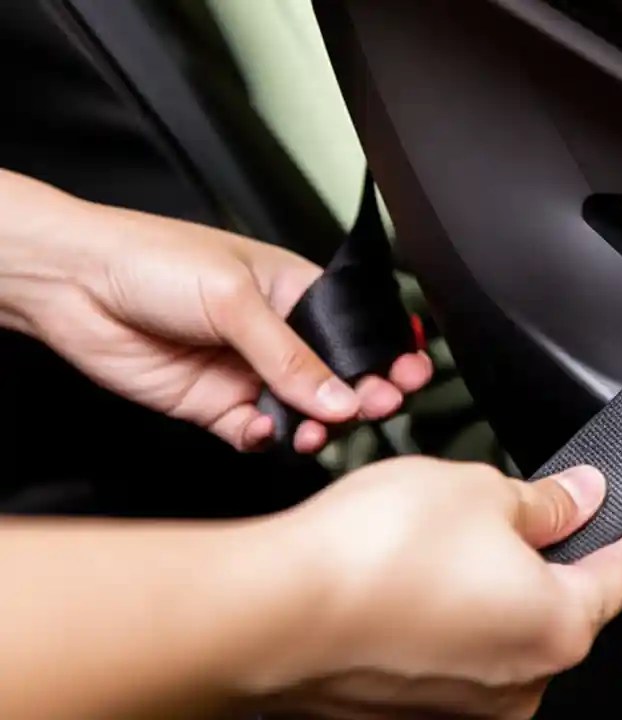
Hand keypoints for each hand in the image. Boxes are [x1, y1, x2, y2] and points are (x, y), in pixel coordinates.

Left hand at [0, 172, 429, 451]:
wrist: (71, 283)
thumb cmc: (150, 258)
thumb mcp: (235, 297)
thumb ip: (290, 355)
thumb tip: (341, 396)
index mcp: (296, 292)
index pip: (357, 329)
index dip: (387, 354)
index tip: (411, 374)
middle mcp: (277, 336)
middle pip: (338, 377)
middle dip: (363, 395)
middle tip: (376, 406)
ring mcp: (246, 372)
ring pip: (302, 413)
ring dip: (316, 426)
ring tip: (317, 429)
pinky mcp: (214, 405)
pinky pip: (257, 434)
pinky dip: (268, 440)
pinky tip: (268, 431)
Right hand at [251, 458, 621, 718]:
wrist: (269, 613)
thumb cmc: (374, 552)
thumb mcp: (480, 489)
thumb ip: (547, 501)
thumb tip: (582, 497)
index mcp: (558, 626)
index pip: (619, 577)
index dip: (609, 531)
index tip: (591, 506)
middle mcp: (520, 686)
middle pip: (559, 613)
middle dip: (538, 563)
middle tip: (494, 519)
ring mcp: (463, 711)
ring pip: (500, 640)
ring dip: (486, 598)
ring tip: (433, 554)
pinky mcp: (410, 716)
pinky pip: (448, 664)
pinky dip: (440, 630)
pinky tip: (402, 592)